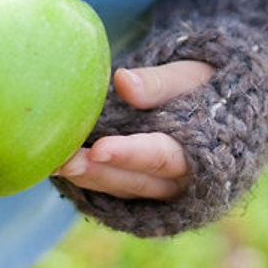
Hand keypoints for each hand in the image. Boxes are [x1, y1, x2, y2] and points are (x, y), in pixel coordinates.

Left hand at [53, 61, 212, 200]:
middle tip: (63, 162)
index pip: (162, 156)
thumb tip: (123, 81)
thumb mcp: (191, 77)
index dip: (130, 154)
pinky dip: (88, 180)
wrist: (216, 105)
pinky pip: (113, 190)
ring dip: (86, 178)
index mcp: (201, 152)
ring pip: (120, 189)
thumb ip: (159, 83)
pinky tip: (58, 168)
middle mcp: (180, 180)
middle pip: (135, 180)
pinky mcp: (141, 189)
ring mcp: (160, 190)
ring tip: (52, 164)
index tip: (99, 149)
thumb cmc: (204, 85)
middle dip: (98, 172)